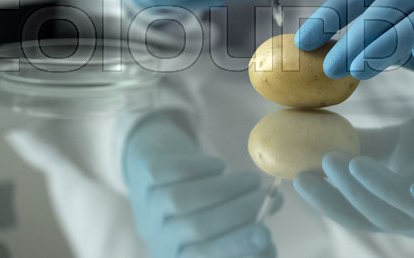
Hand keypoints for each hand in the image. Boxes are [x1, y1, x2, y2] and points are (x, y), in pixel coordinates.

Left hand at [123, 115, 277, 257]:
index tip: (266, 234)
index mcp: (177, 255)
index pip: (203, 257)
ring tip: (253, 180)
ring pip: (183, 199)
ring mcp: (147, 204)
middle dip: (238, 213)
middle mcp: (158, 236)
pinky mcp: (144, 172)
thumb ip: (244, 238)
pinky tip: (220, 166)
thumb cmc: (203, 205)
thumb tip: (267, 245)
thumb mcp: (221, 228)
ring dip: (226, 188)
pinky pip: (170, 171)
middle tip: (269, 199)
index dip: (234, 246)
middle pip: (196, 228)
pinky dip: (200, 167)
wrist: (159, 165)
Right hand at [293, 98, 413, 235]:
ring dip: (373, 190)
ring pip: (404, 211)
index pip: (356, 216)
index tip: (299, 181)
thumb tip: (310, 137)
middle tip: (319, 167)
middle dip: (343, 197)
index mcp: (399, 213)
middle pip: (375, 220)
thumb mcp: (394, 142)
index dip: (327, 203)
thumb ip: (359, 148)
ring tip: (347, 161)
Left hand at [295, 0, 413, 86]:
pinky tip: (413, 57)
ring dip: (382, 45)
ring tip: (357, 71)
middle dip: (352, 35)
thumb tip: (323, 55)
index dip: (329, 14)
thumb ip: (370, 39)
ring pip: (413, 19)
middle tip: (329, 66)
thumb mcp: (402, 35)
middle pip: (384, 7)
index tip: (304, 41)